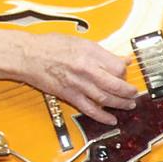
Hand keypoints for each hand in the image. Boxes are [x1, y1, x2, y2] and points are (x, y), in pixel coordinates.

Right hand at [0, 30, 138, 124]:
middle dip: (129, 92)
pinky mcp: (69, 96)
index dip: (125, 72)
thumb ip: (103, 53)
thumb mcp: (81, 42)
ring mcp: (78, 84)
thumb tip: (122, 59)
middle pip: (116, 85)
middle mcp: (86, 69)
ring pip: (106, 99)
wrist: (28, 55)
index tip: (126, 74)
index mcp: (90, 53)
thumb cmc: (51, 46)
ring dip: (120, 104)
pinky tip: (111, 120)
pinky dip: (102, 116)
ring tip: (129, 106)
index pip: (118, 67)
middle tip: (134, 94)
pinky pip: (89, 109)